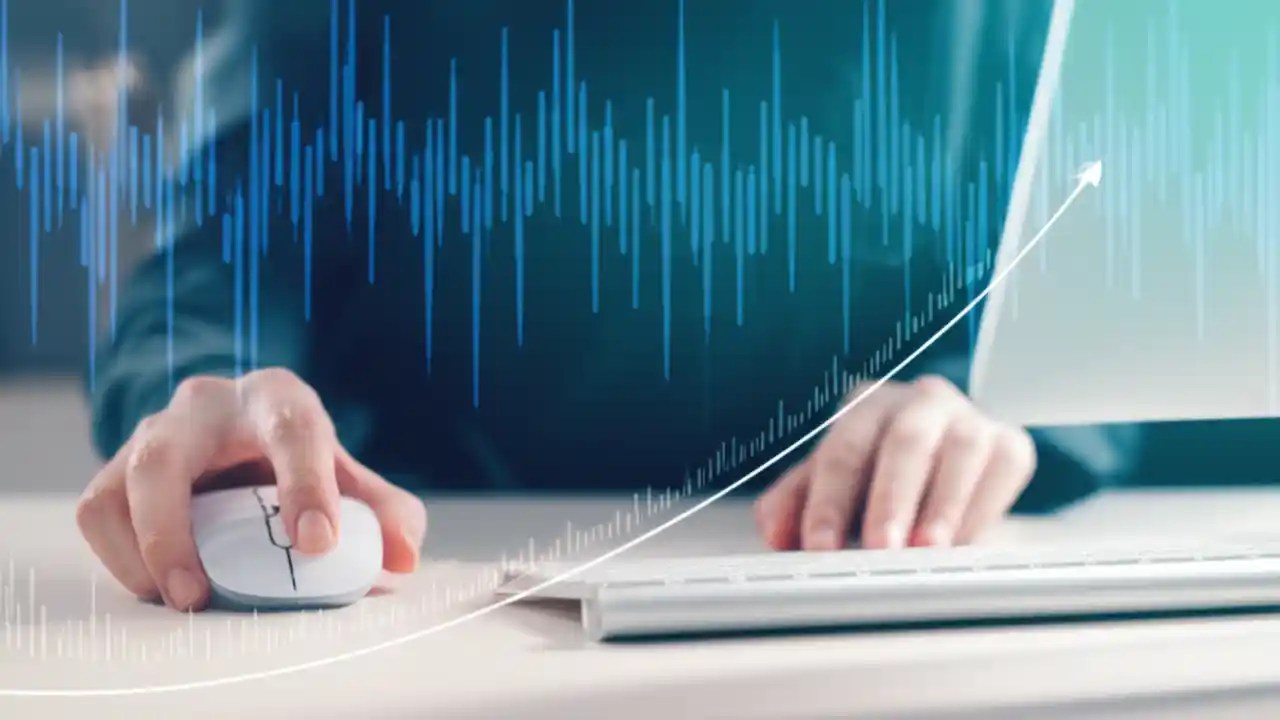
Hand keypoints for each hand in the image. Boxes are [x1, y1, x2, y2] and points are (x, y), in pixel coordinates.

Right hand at [76, 368, 427, 610]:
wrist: (250, 439)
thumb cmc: (303, 462)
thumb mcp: (352, 481)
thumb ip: (385, 515)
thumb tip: (402, 558)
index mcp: (277, 399)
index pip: (293, 431)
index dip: (306, 487)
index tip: (318, 544)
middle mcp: (207, 406)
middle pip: (167, 454)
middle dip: (174, 530)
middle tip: (199, 595)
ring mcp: (155, 432)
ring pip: (121, 482)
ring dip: (140, 550)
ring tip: (181, 598)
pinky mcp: (120, 467)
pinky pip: (98, 510)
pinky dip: (121, 557)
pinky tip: (161, 585)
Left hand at [754, 375, 1034, 550]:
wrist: (945, 449)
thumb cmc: (877, 468)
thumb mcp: (829, 480)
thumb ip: (794, 503)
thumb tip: (775, 534)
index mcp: (867, 406)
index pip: (843, 449)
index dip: (828, 499)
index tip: (819, 545)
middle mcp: (920, 402)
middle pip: (905, 442)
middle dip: (891, 498)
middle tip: (881, 547)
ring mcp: (970, 419)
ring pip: (960, 452)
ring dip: (943, 504)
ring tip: (927, 549)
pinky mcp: (1010, 443)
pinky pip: (1003, 468)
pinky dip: (983, 507)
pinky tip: (962, 541)